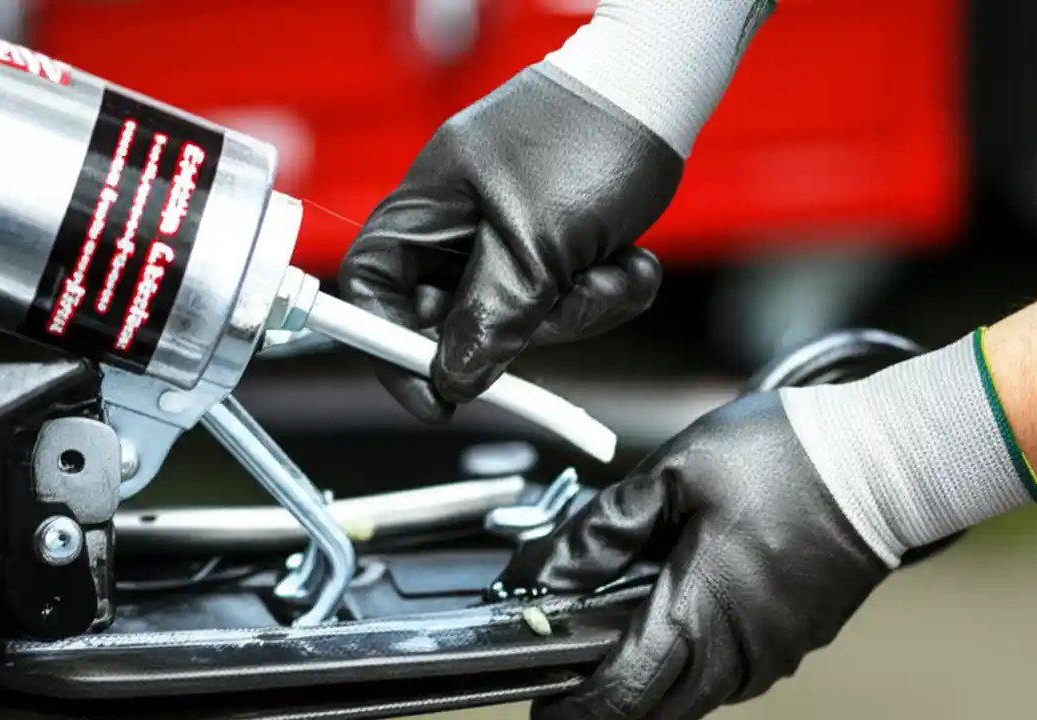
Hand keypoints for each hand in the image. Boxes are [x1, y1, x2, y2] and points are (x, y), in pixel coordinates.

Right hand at [339, 64, 681, 422]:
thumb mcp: (537, 241)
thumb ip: (491, 317)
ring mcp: (509, 233)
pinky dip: (605, 289)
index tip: (434, 396)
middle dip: (524, 323)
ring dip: (579, 305)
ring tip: (609, 265)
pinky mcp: (554, 243)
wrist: (662, 93)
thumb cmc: (592, 135)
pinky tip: (626, 258)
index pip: (373, 287)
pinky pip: (567, 300)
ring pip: (524, 316)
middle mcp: (461, 221)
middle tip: (562, 301)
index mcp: (430, 206)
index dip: (390, 346)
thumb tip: (454, 375)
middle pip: (458, 316)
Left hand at [494, 392, 888, 719]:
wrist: (884, 461)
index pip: (621, 693)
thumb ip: (603, 529)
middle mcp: (738, 652)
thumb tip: (546, 573)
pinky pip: (727, 679)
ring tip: (611, 642)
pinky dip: (687, 669)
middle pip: (653, 713)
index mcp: (700, 611)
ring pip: (691, 700)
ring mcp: (771, 655)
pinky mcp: (794, 645)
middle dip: (603, 706)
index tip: (541, 698)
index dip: (573, 706)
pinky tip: (671, 623)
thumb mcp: (672, 471)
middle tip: (564, 675)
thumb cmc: (783, 457)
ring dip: (647, 688)